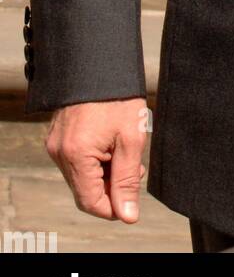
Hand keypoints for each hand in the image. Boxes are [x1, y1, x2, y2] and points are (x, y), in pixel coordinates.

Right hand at [45, 98, 147, 221]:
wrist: (101, 60)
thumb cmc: (119, 96)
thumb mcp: (131, 139)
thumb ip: (127, 180)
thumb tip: (127, 216)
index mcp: (75, 154)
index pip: (90, 202)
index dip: (113, 207)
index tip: (132, 198)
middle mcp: (59, 152)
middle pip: (84, 190)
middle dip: (111, 187)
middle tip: (135, 167)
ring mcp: (55, 143)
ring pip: (81, 176)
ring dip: (104, 173)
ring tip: (125, 150)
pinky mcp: (58, 135)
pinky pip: (76, 160)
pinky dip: (94, 160)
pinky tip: (112, 143)